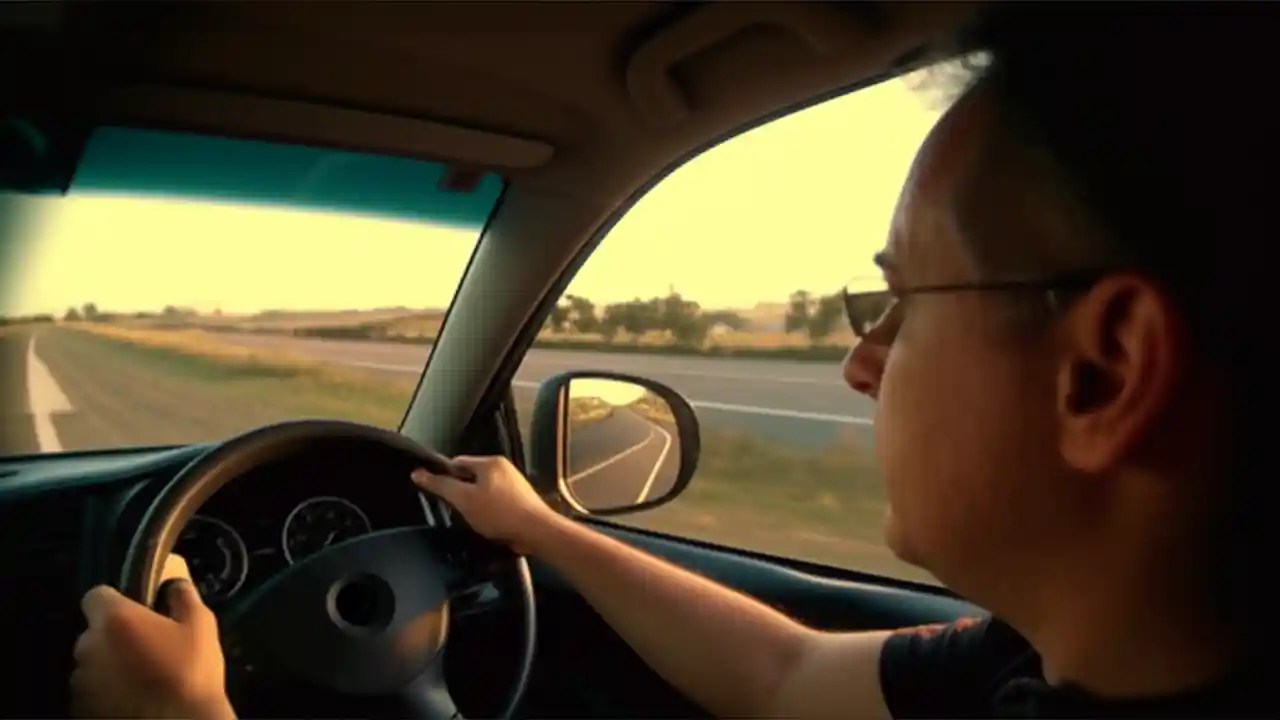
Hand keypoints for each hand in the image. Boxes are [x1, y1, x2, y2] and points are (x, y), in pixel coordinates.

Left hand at [71, 555, 233, 719]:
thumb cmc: (190, 672)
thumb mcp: (201, 625)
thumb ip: (183, 595)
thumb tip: (173, 583)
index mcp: (114, 619)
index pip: (96, 595)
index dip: (116, 601)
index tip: (137, 612)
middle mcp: (88, 646)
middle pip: (96, 631)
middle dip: (116, 636)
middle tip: (148, 647)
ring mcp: (80, 681)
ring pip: (93, 663)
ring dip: (110, 665)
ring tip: (143, 677)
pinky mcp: (81, 707)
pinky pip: (92, 690)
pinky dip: (107, 691)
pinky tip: (134, 697)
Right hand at [411, 455, 560, 554]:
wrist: (536, 531)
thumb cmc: (499, 513)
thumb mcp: (464, 499)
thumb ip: (441, 486)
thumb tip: (417, 473)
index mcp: (490, 462)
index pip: (457, 462)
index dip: (444, 476)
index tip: (438, 493)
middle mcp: (503, 468)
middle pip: (470, 476)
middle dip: (461, 492)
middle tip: (454, 509)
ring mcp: (514, 484)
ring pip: (483, 490)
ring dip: (474, 503)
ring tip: (471, 519)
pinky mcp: (520, 500)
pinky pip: (496, 501)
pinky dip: (488, 510)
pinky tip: (487, 524)